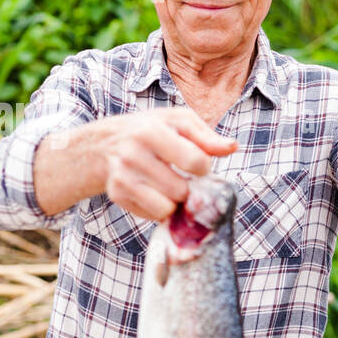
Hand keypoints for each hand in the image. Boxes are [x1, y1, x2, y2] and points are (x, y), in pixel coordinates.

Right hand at [98, 108, 236, 220]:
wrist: (104, 142)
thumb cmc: (151, 129)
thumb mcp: (179, 122)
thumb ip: (207, 137)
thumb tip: (233, 147)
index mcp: (151, 132)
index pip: (196, 163)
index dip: (203, 167)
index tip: (195, 163)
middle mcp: (133, 155)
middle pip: (182, 191)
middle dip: (188, 186)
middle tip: (179, 175)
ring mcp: (122, 177)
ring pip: (167, 208)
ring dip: (174, 200)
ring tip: (168, 184)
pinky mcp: (117, 195)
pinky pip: (153, 215)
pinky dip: (159, 207)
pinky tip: (153, 191)